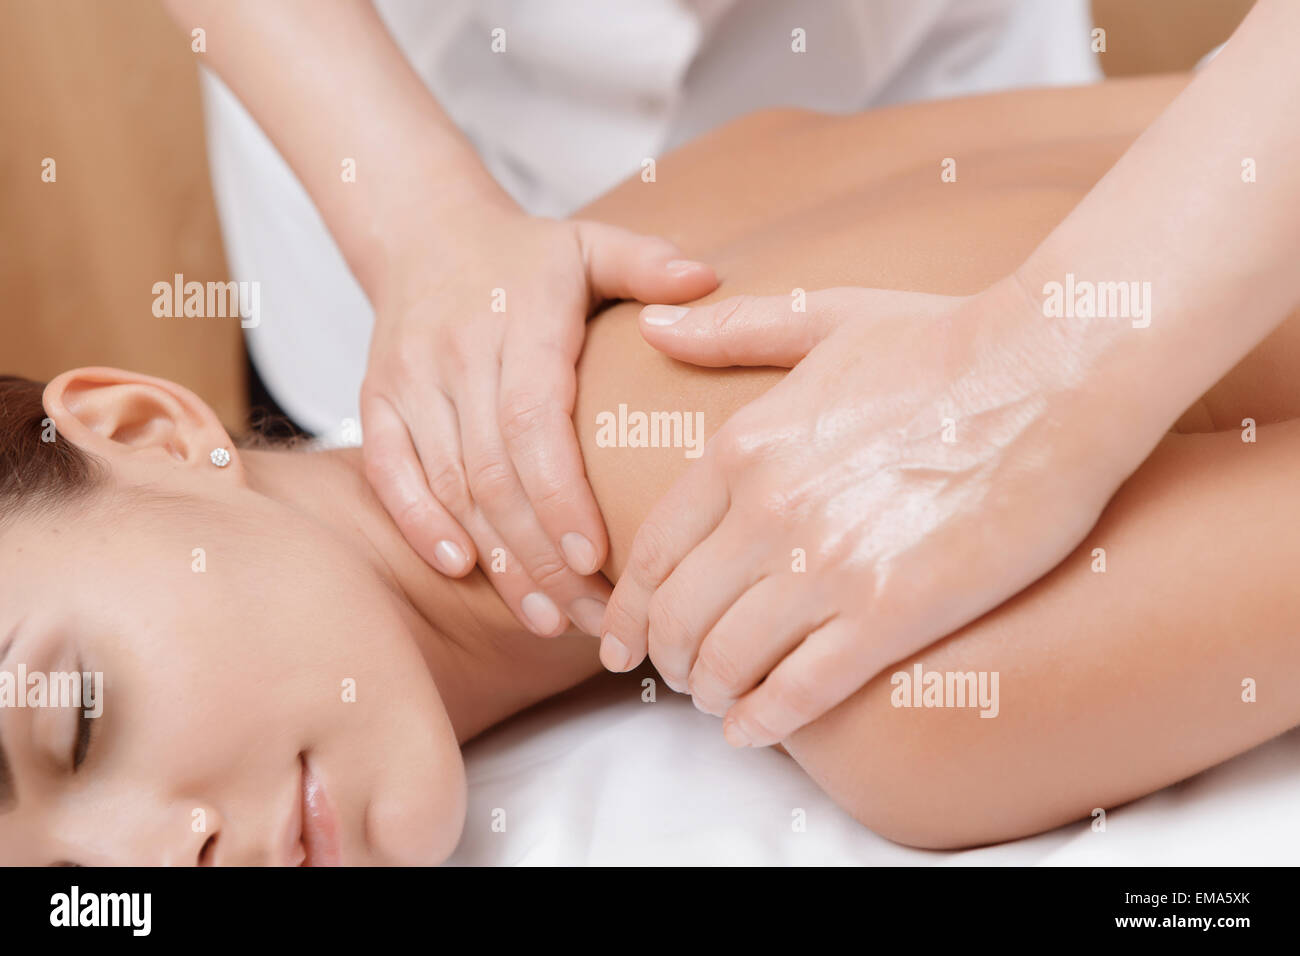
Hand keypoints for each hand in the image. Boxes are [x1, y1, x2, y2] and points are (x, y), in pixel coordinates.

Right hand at [362, 208, 716, 635]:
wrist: (424, 233)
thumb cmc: (527, 255)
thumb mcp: (591, 244)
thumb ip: (647, 262)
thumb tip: (708, 283)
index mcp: (518, 320)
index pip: (532, 422)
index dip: (560, 496)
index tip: (594, 560)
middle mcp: (456, 352)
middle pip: (494, 473)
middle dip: (542, 557)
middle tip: (595, 618)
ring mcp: (409, 379)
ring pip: (449, 486)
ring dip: (497, 559)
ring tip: (549, 617)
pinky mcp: (377, 401)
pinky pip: (390, 474)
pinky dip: (421, 525)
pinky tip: (464, 571)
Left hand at [600, 277, 1134, 742]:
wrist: (1053, 369)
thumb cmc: (947, 341)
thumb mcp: (825, 319)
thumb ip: (730, 331)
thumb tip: (651, 323)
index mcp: (744, 448)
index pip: (654, 553)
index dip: (629, 609)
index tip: (625, 638)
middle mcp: (768, 511)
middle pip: (678, 616)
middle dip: (669, 660)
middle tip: (682, 678)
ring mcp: (827, 565)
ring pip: (729, 660)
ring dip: (714, 694)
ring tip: (722, 704)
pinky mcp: (892, 610)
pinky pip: (801, 690)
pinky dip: (767, 720)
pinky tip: (757, 730)